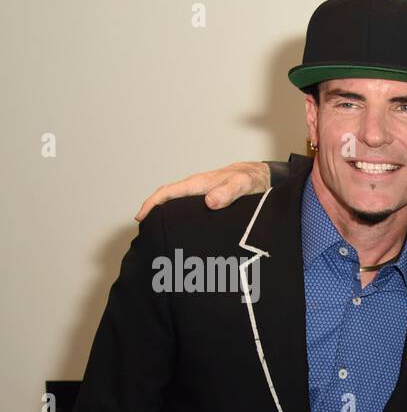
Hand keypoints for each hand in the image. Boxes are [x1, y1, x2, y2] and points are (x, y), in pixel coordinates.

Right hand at [135, 161, 270, 221]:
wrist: (260, 175)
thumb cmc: (251, 179)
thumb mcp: (243, 184)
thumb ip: (228, 192)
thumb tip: (210, 202)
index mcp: (199, 184)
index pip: (168, 192)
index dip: (152, 203)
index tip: (140, 217)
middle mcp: (196, 189)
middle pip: (167, 200)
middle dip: (153, 213)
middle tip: (146, 233)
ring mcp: (201, 195)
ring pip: (177, 205)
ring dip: (165, 217)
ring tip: (160, 235)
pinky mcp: (208, 201)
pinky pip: (188, 210)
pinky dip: (179, 218)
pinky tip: (182, 232)